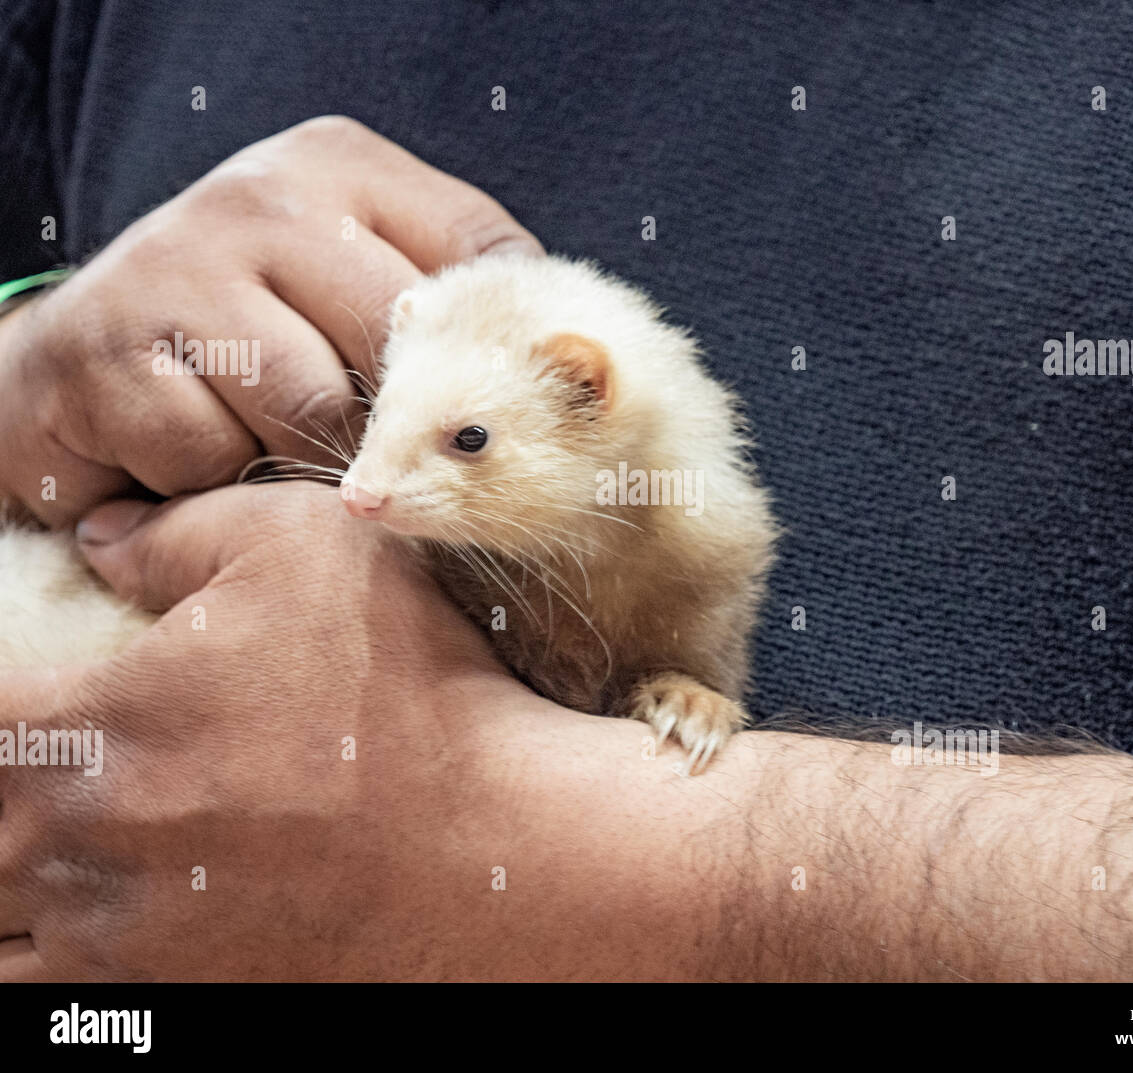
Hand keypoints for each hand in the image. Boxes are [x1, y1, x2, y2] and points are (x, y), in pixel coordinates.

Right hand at [0, 115, 542, 526]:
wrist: (86, 360)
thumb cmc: (256, 329)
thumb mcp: (353, 276)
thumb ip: (444, 295)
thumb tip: (580, 360)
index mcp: (343, 167)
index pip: (477, 255)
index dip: (504, 347)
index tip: (499, 408)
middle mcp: (265, 198)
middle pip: (405, 343)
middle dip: (409, 421)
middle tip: (389, 451)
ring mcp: (181, 267)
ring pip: (320, 412)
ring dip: (312, 456)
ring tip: (281, 439)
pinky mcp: (114, 353)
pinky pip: (223, 455)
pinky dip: (226, 476)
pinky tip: (208, 446)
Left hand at [0, 485, 1132, 980]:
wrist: (516, 849)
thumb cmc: (418, 689)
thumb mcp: (308, 550)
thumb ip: (178, 535)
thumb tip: (96, 547)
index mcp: (92, 728)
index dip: (1, 706)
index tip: (32, 698)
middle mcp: (79, 853)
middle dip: (15, 794)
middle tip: (48, 776)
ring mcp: (128, 951)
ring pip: (9, 933)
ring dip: (24, 893)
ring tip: (64, 860)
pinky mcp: (191, 1006)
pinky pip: (68, 999)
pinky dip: (64, 963)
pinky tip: (115, 927)